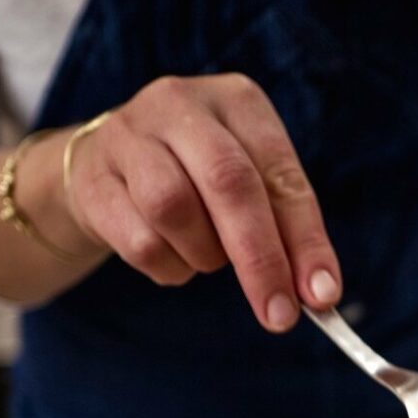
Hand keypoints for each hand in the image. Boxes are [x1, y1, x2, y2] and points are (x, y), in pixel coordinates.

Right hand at [65, 73, 341, 330]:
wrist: (103, 167)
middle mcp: (181, 105)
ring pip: (175, 209)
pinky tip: (172, 257)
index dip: (306, 240)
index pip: (281, 175)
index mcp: (237, 101)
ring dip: (203, 255)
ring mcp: (129, 136)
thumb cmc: (195, 180)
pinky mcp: (95, 179)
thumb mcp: (248, 187)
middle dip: (261, 260)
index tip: (322, 296)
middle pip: (230, 184)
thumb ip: (285, 232)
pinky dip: (168, 267)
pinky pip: (140, 241)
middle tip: (280, 316)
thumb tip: (318, 294)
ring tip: (206, 258)